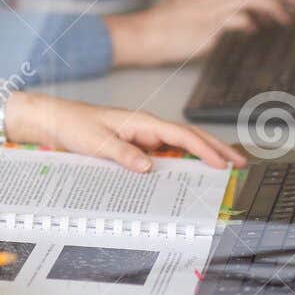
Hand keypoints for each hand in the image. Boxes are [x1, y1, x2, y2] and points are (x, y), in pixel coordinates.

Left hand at [4, 91, 245, 169]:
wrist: (54, 120)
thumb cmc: (72, 125)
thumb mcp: (94, 141)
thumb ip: (121, 153)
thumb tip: (148, 167)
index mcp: (141, 122)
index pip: (181, 135)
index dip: (204, 149)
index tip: (222, 163)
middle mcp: (146, 128)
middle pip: (189, 138)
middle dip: (216, 149)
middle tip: (239, 164)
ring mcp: (142, 137)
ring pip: (180, 146)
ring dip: (203, 156)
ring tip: (225, 169)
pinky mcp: (135, 146)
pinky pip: (164, 155)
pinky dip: (181, 163)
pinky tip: (191, 174)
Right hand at [103, 0, 294, 66]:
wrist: (145, 34)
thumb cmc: (169, 28)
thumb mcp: (199, 14)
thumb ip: (224, 14)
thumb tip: (249, 23)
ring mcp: (211, 8)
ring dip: (274, 7)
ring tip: (286, 19)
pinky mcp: (207, 25)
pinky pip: (236, 19)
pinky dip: (250, 23)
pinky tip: (255, 31)